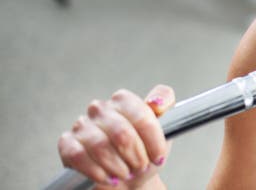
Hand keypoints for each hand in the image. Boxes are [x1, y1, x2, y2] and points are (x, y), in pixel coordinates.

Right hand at [58, 85, 174, 188]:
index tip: (159, 157)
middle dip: (135, 156)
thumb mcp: (165, 127)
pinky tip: (108, 178)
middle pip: (121, 133)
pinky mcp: (66, 144)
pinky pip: (78, 156)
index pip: (141, 116)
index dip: (153, 141)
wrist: (128, 176)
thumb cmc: (145, 150)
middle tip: (141, 167)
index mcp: (123, 100)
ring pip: (100, 146)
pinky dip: (96, 171)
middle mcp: (100, 108)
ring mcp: (81, 125)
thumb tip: (156, 102)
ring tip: (126, 174)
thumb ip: (165, 102)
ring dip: (117, 166)